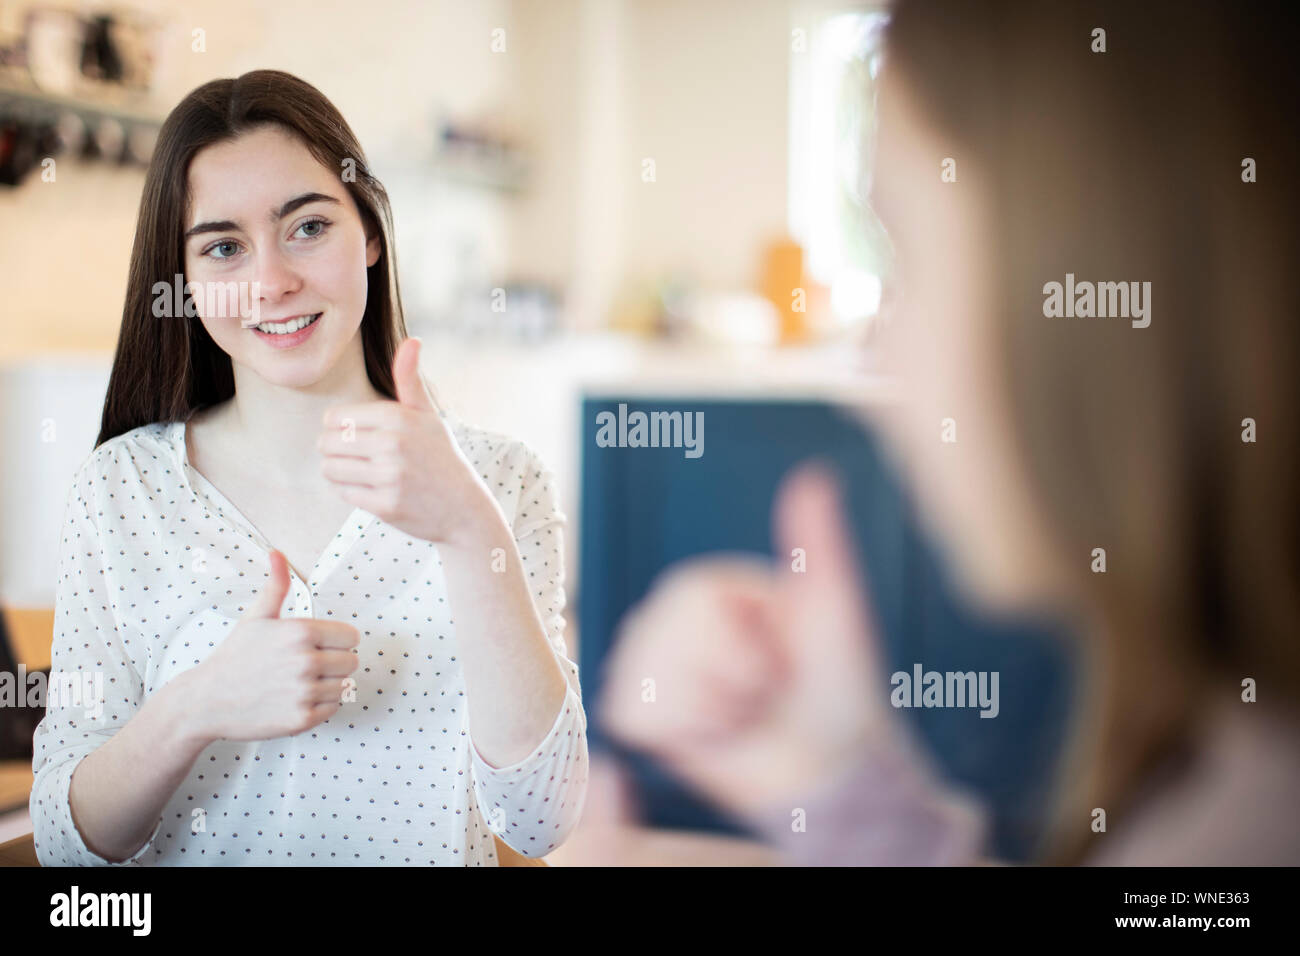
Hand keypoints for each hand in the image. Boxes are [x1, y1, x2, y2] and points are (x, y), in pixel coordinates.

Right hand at [185, 549, 360, 741]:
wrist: (207, 701)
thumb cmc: (234, 657)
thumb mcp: (256, 617)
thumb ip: (276, 585)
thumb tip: (277, 553)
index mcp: (300, 632)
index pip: (351, 637)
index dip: (337, 641)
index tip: (318, 645)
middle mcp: (305, 661)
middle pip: (352, 662)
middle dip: (334, 663)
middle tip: (306, 666)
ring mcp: (304, 692)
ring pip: (344, 687)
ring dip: (327, 686)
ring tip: (299, 683)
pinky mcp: (302, 719)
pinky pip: (333, 709)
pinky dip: (319, 706)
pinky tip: (296, 699)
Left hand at [317, 337, 503, 546]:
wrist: (463, 506)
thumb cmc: (440, 456)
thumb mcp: (428, 415)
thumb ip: (410, 379)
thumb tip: (413, 340)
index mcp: (397, 416)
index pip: (333, 417)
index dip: (339, 427)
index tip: (358, 435)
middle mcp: (393, 444)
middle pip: (326, 443)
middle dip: (334, 450)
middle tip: (357, 456)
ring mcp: (389, 475)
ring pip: (330, 469)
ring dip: (339, 472)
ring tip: (362, 472)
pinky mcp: (386, 504)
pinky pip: (343, 493)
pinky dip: (352, 492)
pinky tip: (373, 489)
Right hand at [598, 462, 893, 818]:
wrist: (828, 758)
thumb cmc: (837, 681)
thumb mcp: (834, 606)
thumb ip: (818, 542)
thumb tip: (814, 474)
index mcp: (707, 584)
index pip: (687, 610)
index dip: (738, 651)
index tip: (780, 657)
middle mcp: (668, 614)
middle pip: (658, 648)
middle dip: (725, 686)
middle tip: (764, 689)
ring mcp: (649, 660)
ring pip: (643, 685)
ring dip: (705, 715)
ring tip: (741, 712)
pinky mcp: (641, 710)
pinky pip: (630, 717)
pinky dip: (677, 736)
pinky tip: (714, 732)